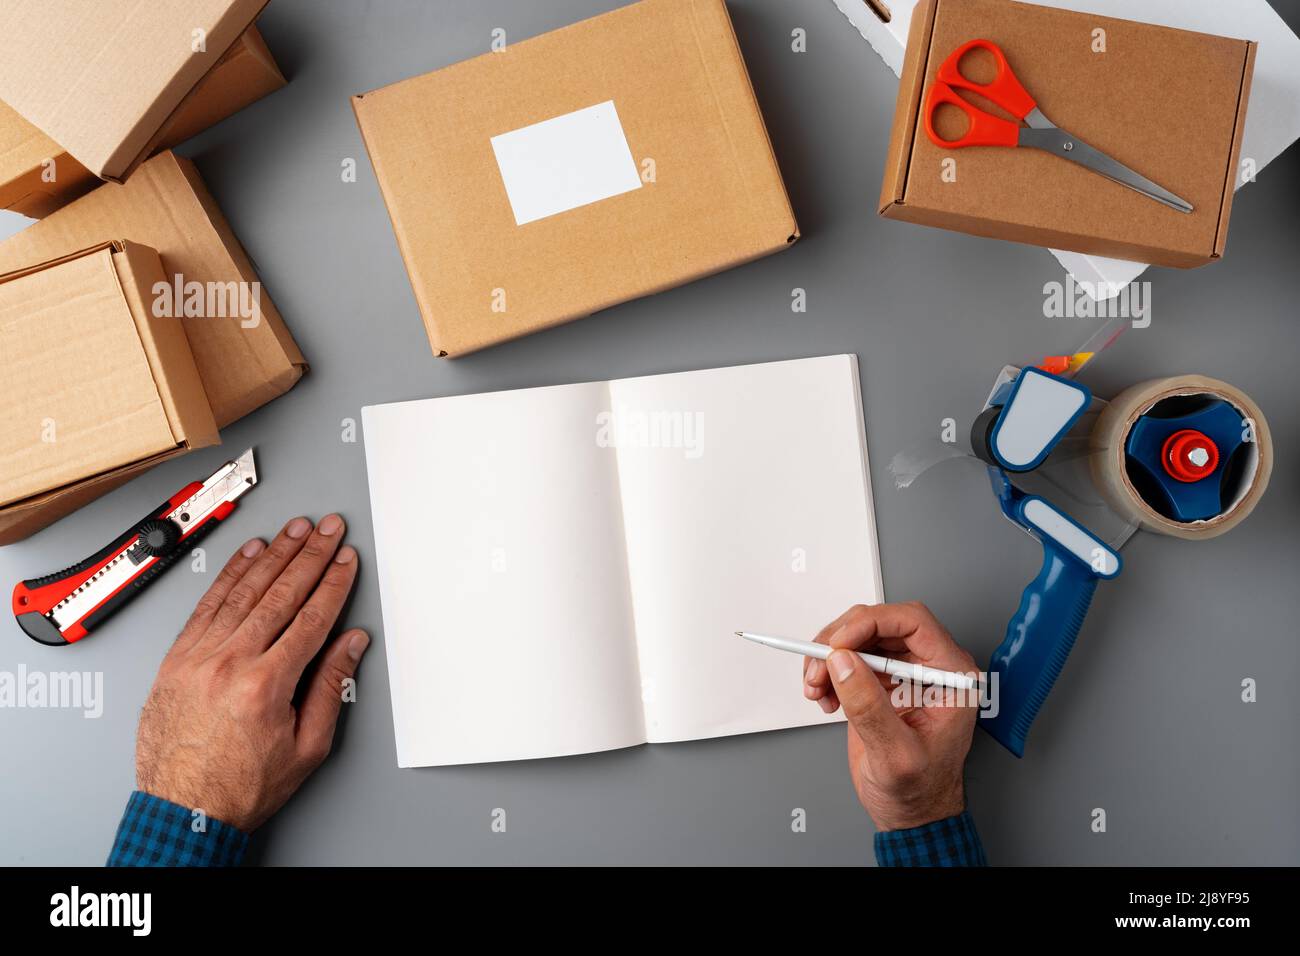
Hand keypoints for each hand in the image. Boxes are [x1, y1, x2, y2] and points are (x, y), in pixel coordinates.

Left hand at [134, 514, 369, 831]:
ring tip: (295, 530)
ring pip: (243, 591)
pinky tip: (249, 555)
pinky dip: (230, 575)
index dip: (334, 584)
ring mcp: (198, 657)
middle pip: (279, 594)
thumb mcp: (307, 746)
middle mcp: (229, 663)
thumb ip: (330, 688)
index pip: (311, 618)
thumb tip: (350, 646)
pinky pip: (207, 605)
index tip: (346, 561)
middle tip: (328, 529)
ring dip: (274, 555)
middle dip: (310, 555)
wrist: (183, 812)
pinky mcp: (177, 659)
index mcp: (266, 685)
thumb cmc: (240, 787)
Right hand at [803, 602, 977, 831]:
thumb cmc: (921, 792)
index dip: (871, 622)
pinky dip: (828, 671)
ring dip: (829, 657)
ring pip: (860, 638)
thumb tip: (842, 662)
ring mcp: (903, 674)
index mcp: (951, 676)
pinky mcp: (880, 683)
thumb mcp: (895, 754)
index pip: (913, 622)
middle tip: (818, 667)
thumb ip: (869, 706)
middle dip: (841, 641)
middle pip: (880, 624)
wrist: (911, 815)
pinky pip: (849, 658)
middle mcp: (929, 668)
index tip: (839, 643)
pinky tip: (824, 696)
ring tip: (816, 687)